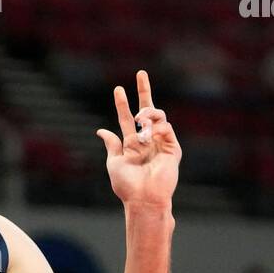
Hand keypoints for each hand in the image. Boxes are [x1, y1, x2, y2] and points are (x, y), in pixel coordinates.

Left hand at [96, 70, 181, 208]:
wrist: (143, 198)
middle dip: (144, 92)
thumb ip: (112, 144)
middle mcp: (146, 140)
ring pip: (157, 117)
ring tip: (141, 117)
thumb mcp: (115, 162)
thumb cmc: (127, 185)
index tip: (118, 89)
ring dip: (148, 113)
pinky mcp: (172, 149)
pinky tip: (151, 133)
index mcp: (131, 143)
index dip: (122, 104)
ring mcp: (160, 143)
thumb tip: (101, 130)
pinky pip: (166, 129)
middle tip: (140, 73)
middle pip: (147, 111)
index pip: (126, 118)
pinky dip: (158, 128)